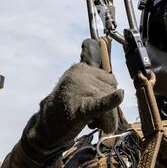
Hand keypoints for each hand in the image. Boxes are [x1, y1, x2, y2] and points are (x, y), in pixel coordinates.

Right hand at [22, 41, 125, 157]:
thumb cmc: (66, 105)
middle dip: (109, 107)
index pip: (109, 80)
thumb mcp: (78, 83)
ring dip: (106, 118)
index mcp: (80, 68)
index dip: (107, 95)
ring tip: (91, 122)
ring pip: (109, 101)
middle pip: (111, 89)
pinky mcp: (79, 107)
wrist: (47, 126)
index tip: (96, 103)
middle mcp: (79, 75)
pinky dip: (111, 101)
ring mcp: (78, 90)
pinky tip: (119, 96)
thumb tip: (91, 41)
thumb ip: (88, 66)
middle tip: (94, 117)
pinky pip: (100, 103)